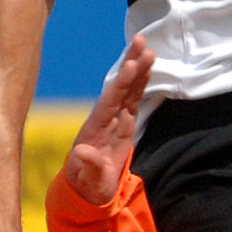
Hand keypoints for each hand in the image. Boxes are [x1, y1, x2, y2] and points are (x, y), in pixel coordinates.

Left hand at [63, 38, 155, 205]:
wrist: (87, 190)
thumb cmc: (88, 186)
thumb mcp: (89, 180)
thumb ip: (88, 166)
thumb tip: (82, 151)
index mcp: (95, 128)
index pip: (110, 100)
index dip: (121, 83)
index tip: (131, 64)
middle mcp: (104, 118)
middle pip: (119, 87)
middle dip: (130, 65)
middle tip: (140, 41)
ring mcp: (114, 120)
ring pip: (128, 89)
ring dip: (137, 69)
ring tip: (148, 48)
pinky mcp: (124, 124)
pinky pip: (134, 99)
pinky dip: (141, 83)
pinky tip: (147, 68)